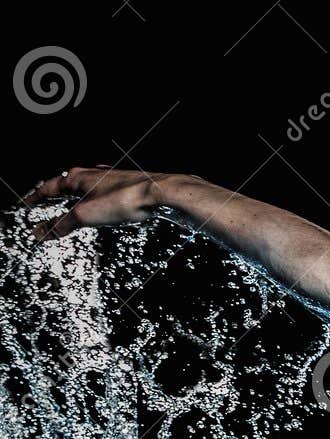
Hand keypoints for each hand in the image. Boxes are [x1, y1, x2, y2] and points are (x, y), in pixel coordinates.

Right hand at [20, 166, 193, 240]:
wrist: (161, 194)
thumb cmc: (124, 199)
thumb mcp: (86, 215)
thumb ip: (62, 224)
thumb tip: (41, 232)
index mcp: (78, 178)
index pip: (48, 187)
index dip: (36, 197)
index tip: (28, 203)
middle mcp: (93, 174)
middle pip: (67, 184)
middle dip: (55, 193)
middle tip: (46, 201)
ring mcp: (112, 179)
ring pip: (88, 186)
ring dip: (77, 195)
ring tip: (71, 202)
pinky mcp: (129, 187)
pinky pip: (106, 192)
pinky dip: (97, 198)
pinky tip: (104, 201)